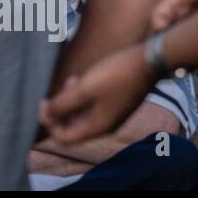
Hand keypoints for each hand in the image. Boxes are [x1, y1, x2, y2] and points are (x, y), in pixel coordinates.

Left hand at [39, 45, 154, 144]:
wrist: (152, 60)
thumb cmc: (117, 74)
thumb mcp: (84, 88)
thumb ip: (61, 104)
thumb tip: (46, 115)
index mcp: (97, 127)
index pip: (64, 137)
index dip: (49, 123)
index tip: (44, 101)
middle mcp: (107, 126)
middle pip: (74, 127)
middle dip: (62, 109)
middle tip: (61, 87)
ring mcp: (117, 115)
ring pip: (85, 116)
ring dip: (74, 101)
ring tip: (75, 79)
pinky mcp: (122, 104)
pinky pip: (97, 108)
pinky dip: (87, 97)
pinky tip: (90, 79)